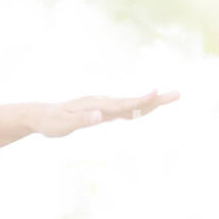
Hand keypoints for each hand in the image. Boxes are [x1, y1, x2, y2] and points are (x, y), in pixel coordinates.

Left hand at [32, 89, 180, 137]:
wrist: (40, 116)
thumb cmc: (50, 122)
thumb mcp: (63, 125)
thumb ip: (82, 120)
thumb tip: (100, 116)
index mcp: (97, 105)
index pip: (124, 104)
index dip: (142, 100)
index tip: (158, 93)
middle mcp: (102, 102)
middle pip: (134, 102)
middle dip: (156, 99)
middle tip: (179, 93)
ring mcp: (102, 106)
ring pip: (131, 105)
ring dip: (151, 103)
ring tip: (170, 97)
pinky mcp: (100, 111)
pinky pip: (123, 110)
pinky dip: (138, 109)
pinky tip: (145, 111)